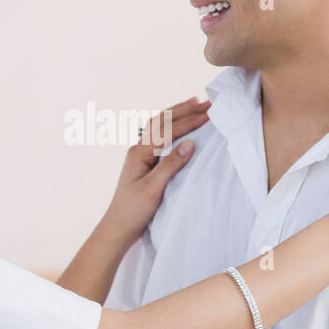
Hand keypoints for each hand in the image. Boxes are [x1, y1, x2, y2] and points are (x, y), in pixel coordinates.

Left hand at [101, 96, 210, 245]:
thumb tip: (189, 143)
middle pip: (162, 121)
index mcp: (139, 152)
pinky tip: (180, 126)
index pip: (168, 131)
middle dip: (184, 111)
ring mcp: (141, 154)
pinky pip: (160, 136)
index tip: (208, 115)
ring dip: (177, 114)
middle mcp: (139, 149)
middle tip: (206, 102)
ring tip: (194, 104)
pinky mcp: (145, 162)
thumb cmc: (134, 210)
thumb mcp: (153, 188)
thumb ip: (170, 165)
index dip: (189, 122)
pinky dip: (172, 126)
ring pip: (160, 126)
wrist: (120, 226)